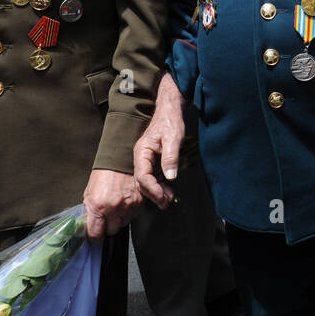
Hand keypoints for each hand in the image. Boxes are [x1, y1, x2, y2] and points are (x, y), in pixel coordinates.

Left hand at [83, 169, 141, 239]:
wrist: (120, 159)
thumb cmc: (104, 173)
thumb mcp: (90, 193)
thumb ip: (90, 211)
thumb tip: (90, 225)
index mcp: (98, 206)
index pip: (95, 234)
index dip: (94, 237)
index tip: (94, 236)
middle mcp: (113, 208)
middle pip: (112, 231)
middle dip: (108, 225)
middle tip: (106, 215)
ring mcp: (128, 206)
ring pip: (124, 224)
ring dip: (120, 218)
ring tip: (117, 204)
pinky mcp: (139, 202)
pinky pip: (134, 214)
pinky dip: (130, 210)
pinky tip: (125, 200)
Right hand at [133, 73, 185, 209]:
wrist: (170, 111)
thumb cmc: (170, 122)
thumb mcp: (173, 138)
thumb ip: (171, 157)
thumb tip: (171, 177)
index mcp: (142, 152)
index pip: (142, 175)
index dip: (152, 189)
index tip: (162, 197)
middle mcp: (141, 158)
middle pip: (142, 182)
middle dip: (154, 194)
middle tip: (166, 204)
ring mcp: (147, 161)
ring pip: (147, 182)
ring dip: (157, 193)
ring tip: (168, 200)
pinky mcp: (153, 163)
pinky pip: (153, 179)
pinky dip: (160, 187)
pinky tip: (169, 192)